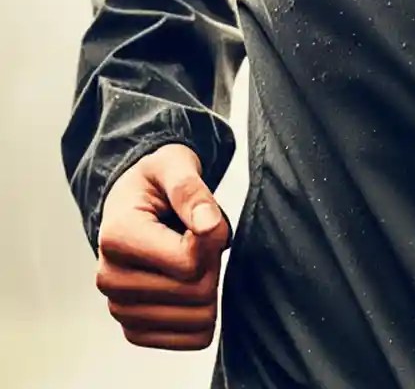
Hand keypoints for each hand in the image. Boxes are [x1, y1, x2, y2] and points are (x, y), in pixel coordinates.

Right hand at [95, 143, 230, 350]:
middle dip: (213, 264)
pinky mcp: (135, 328)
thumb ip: (191, 191)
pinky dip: (204, 315)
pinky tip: (192, 288)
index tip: (205, 220)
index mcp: (116, 238)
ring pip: (198, 319)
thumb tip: (209, 226)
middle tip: (200, 241)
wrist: (135, 205)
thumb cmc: (157, 183)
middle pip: (197, 293)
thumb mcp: (175, 166)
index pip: (189, 263)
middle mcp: (109, 278)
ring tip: (192, 260)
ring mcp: (120, 308)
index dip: (214, 239)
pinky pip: (191, 339)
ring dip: (210, 288)